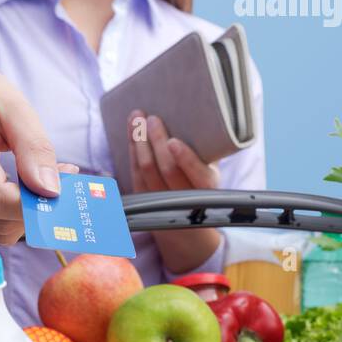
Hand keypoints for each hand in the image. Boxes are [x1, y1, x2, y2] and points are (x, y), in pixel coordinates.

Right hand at [0, 54, 78, 244]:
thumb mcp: (17, 108)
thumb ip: (35, 148)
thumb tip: (49, 192)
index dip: (31, 204)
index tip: (60, 190)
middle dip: (31, 209)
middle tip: (57, 180)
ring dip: (19, 216)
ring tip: (34, 182)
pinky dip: (4, 216)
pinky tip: (13, 189)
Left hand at [127, 110, 221, 272]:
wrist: (186, 223)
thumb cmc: (200, 183)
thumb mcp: (210, 171)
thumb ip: (206, 151)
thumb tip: (199, 120)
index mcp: (207, 191)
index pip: (197, 176)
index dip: (185, 159)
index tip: (174, 141)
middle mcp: (184, 200)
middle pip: (166, 170)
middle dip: (157, 142)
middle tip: (152, 119)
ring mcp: (159, 202)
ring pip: (146, 171)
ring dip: (138, 142)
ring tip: (136, 118)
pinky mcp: (142, 199)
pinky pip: (134, 173)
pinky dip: (131, 151)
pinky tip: (131, 133)